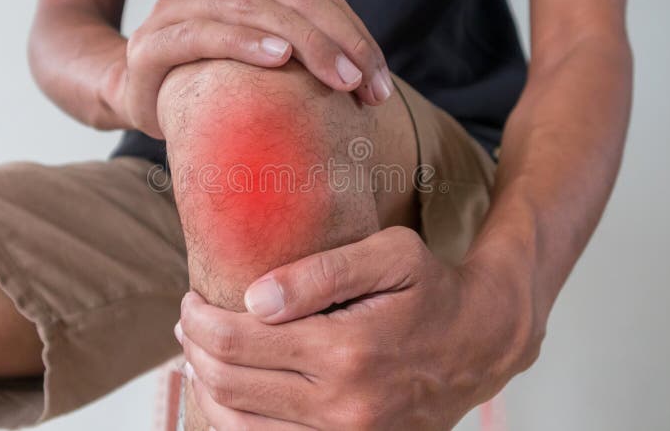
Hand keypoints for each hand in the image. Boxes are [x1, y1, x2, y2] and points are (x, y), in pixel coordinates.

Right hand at [121, 0, 392, 137]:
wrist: (136, 92)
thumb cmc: (209, 81)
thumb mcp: (260, 62)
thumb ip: (299, 50)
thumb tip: (366, 75)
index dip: (354, 35)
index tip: (381, 84)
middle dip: (339, 41)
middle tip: (368, 86)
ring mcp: (180, 5)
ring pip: (253, 9)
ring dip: (304, 42)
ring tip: (340, 77)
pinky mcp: (154, 40)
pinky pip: (203, 34)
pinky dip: (243, 42)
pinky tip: (278, 58)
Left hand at [176, 226, 542, 429]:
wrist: (481, 343)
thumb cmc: (432, 288)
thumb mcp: (391, 256)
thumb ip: (321, 273)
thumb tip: (254, 298)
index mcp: (346, 351)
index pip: (239, 341)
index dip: (200, 319)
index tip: (191, 297)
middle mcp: (341, 405)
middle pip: (229, 383)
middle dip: (195, 347)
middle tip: (189, 319)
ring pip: (239, 423)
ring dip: (206, 385)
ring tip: (200, 352)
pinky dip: (234, 419)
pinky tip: (228, 390)